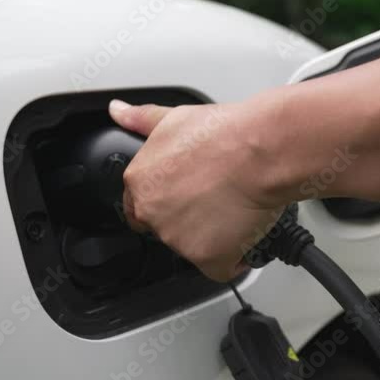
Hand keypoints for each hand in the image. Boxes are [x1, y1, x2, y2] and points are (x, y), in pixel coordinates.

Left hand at [108, 99, 284, 280]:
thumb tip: (118, 111)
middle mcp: (153, 214)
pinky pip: (220, 268)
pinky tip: (244, 235)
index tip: (188, 195)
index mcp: (140, 182)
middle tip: (217, 199)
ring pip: (193, 248)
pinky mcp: (208, 258)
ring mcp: (179, 239)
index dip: (167, 202)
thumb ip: (142, 119)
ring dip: (212, 237)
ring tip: (235, 210)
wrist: (261, 150)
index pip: (139, 208)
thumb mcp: (175, 117)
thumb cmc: (226, 133)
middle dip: (190, 219)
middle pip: (168, 229)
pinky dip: (234, 257)